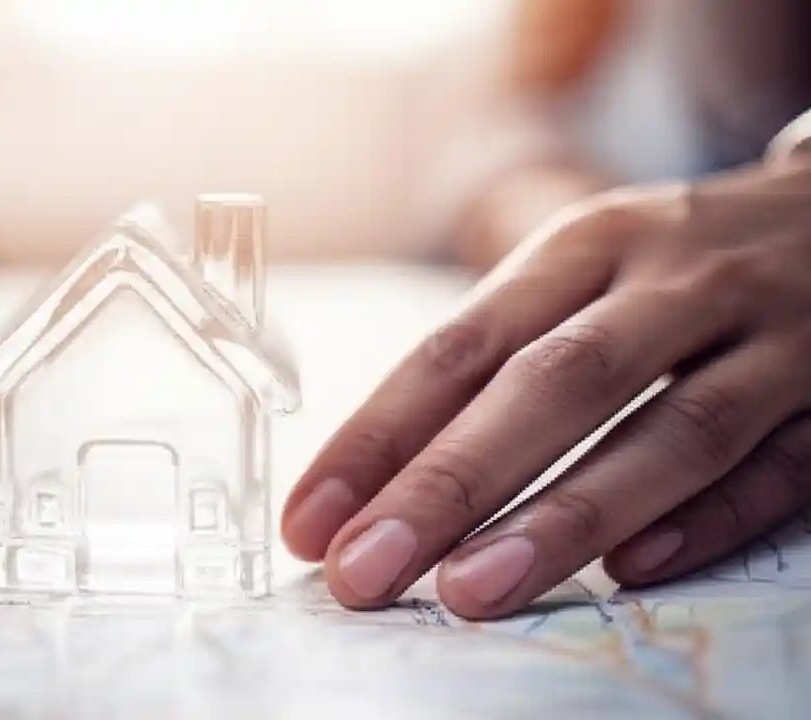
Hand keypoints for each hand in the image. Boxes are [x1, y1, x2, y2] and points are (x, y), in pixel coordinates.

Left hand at [282, 158, 810, 618]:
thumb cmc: (671, 266)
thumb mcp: (581, 272)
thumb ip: (498, 360)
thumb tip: (376, 477)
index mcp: (584, 246)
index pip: (461, 346)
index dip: (379, 437)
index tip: (311, 521)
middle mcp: (671, 281)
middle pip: (550, 385)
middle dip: (448, 484)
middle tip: (365, 569)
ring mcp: (770, 335)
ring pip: (671, 430)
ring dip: (565, 516)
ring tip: (471, 589)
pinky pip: (780, 462)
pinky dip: (709, 518)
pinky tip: (633, 569)